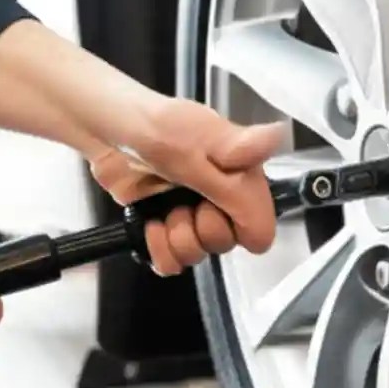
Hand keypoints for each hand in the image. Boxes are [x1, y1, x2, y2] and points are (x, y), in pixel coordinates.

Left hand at [88, 99, 286, 275]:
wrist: (106, 130)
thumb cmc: (153, 126)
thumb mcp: (196, 144)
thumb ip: (237, 157)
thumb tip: (282, 134)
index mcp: (241, 176)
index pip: (260, 228)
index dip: (238, 227)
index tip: (215, 207)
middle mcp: (222, 198)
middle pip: (226, 244)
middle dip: (201, 231)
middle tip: (183, 204)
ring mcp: (192, 213)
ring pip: (198, 254)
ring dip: (177, 240)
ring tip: (163, 214)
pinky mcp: (166, 224)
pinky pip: (172, 261)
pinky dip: (160, 251)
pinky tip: (151, 227)